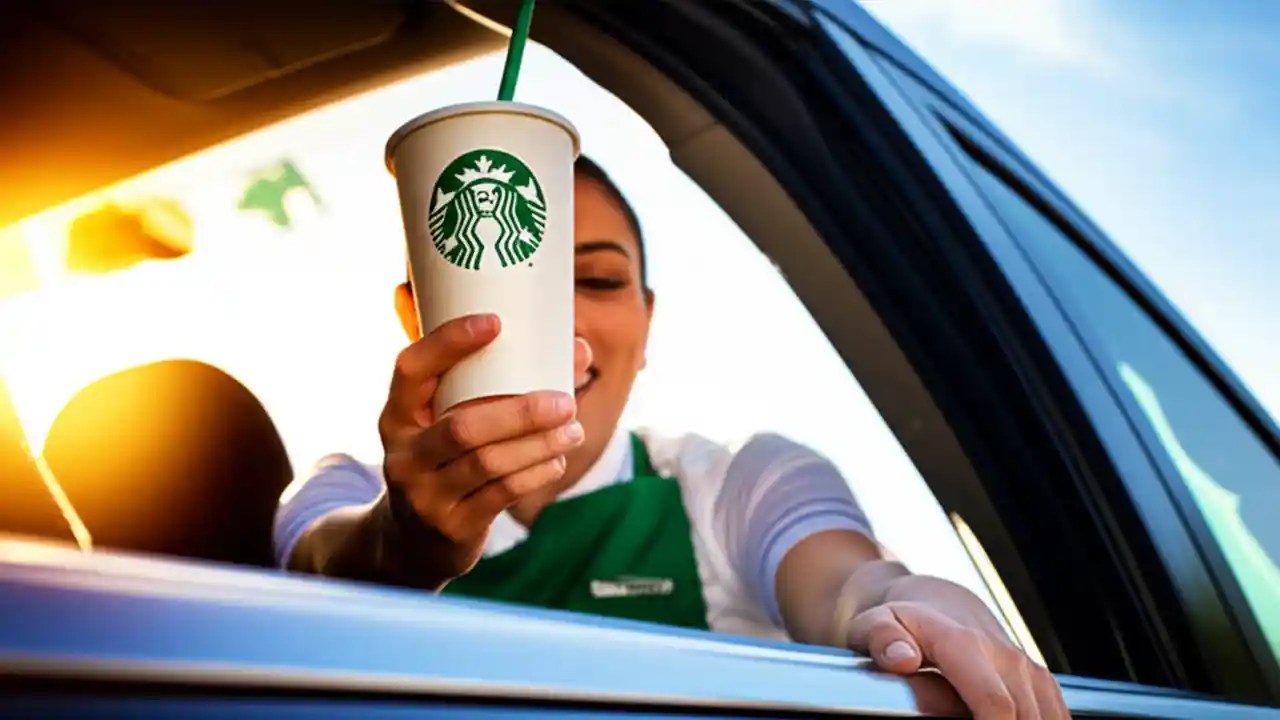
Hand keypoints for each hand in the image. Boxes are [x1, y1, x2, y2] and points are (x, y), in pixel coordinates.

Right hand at [378, 314, 590, 584]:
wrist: (413, 542)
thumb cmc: (445, 461)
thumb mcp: (447, 424)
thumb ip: (498, 387)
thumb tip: (577, 350)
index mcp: (397, 415)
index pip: (411, 369)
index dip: (448, 343)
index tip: (495, 323)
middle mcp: (404, 454)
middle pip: (463, 427)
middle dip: (520, 412)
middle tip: (565, 401)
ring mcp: (425, 494)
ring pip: (487, 463)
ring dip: (538, 445)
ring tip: (573, 430)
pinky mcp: (452, 527)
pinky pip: (500, 495)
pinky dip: (534, 474)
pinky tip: (557, 460)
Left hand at [845, 576, 1066, 719]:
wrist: (930, 598)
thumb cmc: (899, 617)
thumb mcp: (875, 622)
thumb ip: (883, 639)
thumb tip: (902, 659)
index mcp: (963, 643)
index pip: (995, 704)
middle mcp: (1003, 654)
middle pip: (1024, 717)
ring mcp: (1024, 665)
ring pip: (1046, 716)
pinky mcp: (1036, 676)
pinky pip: (1055, 711)